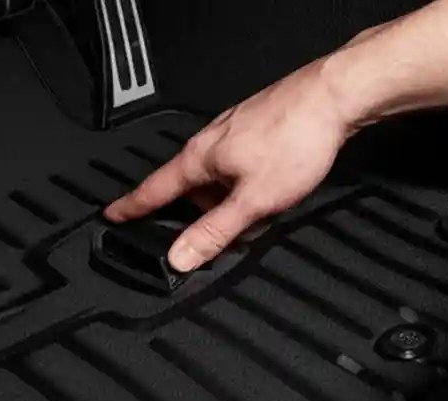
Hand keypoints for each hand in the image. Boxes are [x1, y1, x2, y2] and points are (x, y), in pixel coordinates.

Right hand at [104, 58, 358, 271]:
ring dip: (231, 201)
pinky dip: (248, 186)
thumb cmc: (296, 138)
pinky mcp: (257, 130)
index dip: (131, 207)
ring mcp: (234, 133)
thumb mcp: (253, 200)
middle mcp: (211, 141)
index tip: (112, 216)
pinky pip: (240, 167)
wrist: (335, 97)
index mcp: (199, 158)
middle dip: (203, 215)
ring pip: (220, 180)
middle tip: (220, 236)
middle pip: (192, 190)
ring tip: (259, 213)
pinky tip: (272, 191)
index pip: (154, 189)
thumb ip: (215, 231)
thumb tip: (180, 256)